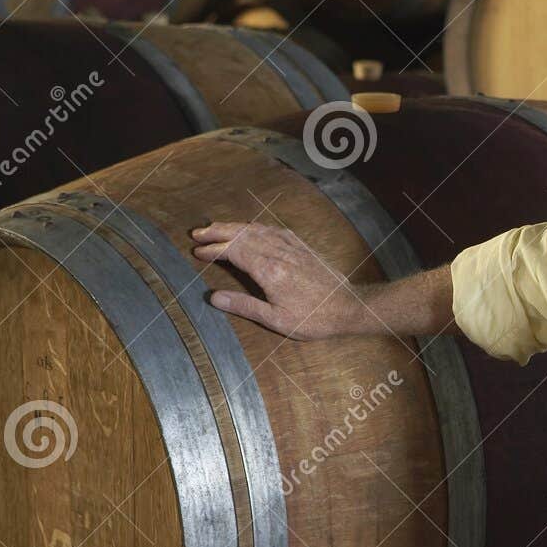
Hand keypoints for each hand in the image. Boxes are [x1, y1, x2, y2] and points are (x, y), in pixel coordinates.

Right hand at [191, 222, 362, 339]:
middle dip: (218, 231)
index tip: (197, 251)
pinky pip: (274, 230)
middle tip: (197, 233)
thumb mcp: (276, 320)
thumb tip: (214, 297)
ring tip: (216, 229)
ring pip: (257, 229)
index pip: (234, 251)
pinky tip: (250, 229)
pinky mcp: (302, 247)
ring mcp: (292, 247)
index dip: (214, 249)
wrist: (349, 307)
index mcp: (269, 271)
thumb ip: (244, 306)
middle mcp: (279, 253)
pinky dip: (256, 227)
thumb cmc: (313, 318)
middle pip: (242, 234)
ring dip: (234, 227)